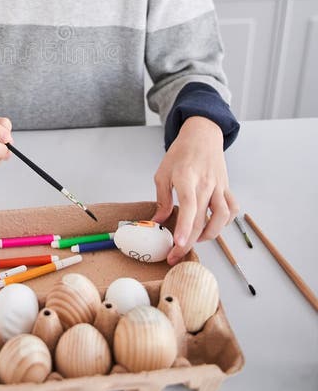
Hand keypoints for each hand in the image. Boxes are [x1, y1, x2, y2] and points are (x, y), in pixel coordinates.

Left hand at [152, 116, 238, 263]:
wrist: (202, 136)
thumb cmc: (180, 153)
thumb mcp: (163, 173)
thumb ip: (162, 199)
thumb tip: (158, 221)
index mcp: (187, 178)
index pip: (188, 206)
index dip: (185, 227)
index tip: (178, 244)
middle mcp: (205, 184)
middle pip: (202, 219)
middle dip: (188, 242)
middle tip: (175, 255)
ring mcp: (219, 187)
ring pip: (222, 217)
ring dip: (210, 234)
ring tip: (195, 239)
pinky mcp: (227, 188)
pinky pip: (232, 209)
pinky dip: (226, 222)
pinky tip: (213, 225)